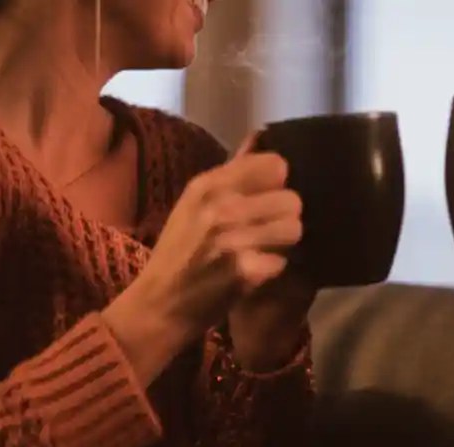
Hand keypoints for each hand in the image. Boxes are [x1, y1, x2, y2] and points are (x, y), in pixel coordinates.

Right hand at [102, 144, 301, 385]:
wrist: (159, 304)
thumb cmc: (180, 250)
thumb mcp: (195, 203)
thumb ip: (233, 170)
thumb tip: (262, 135)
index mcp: (208, 184)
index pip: (275, 164)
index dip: (277, 183)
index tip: (267, 198)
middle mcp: (221, 207)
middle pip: (292, 198)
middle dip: (285, 216)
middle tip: (268, 230)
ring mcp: (233, 239)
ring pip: (294, 228)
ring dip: (285, 243)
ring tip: (264, 249)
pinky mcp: (245, 271)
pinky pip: (283, 261)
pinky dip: (273, 269)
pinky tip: (255, 272)